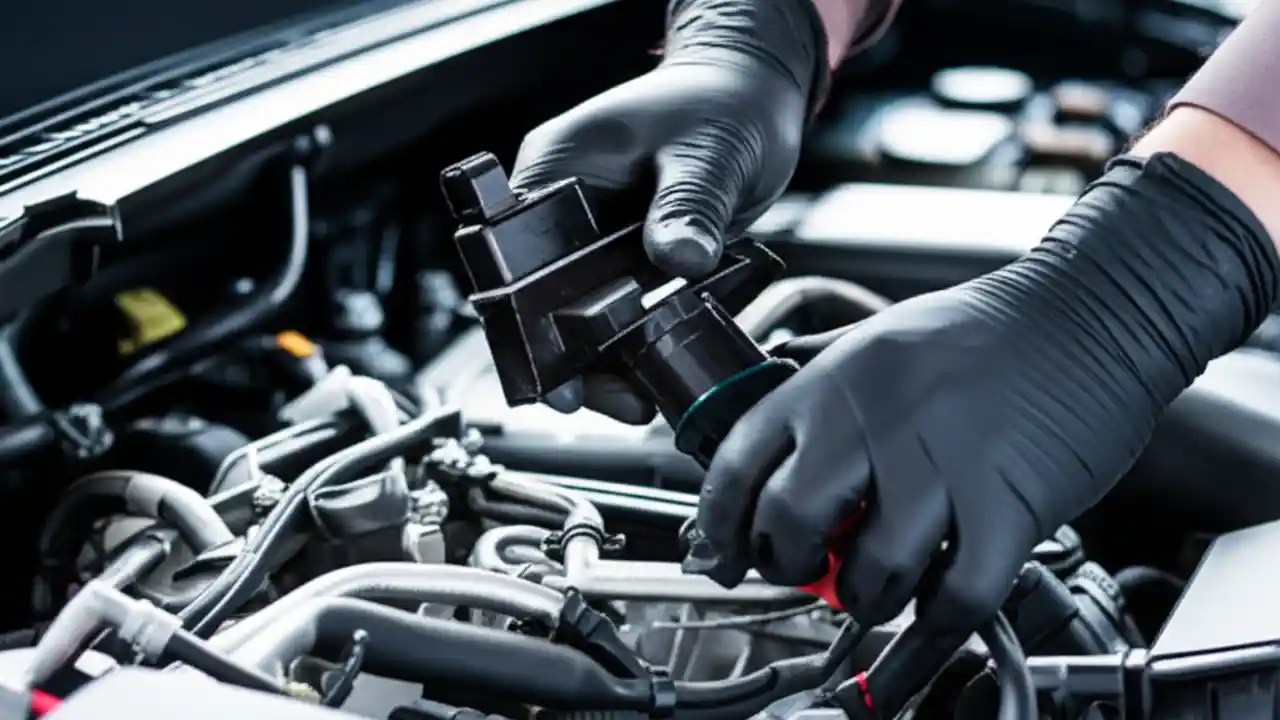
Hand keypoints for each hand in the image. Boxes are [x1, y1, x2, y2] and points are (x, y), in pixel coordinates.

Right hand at [510, 0, 828, 423]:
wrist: (754, 97)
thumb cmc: (720, 101)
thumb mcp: (708, 152)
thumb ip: (689, 205)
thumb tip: (677, 259)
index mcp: (557, 169)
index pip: (514, 255)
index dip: (526, 318)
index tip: (554, 367)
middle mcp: (567, 209)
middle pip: (545, 299)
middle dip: (573, 357)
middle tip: (613, 397)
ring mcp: (598, 239)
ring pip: (583, 315)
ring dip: (610, 359)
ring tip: (642, 397)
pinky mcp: (633, 260)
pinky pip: (624, 313)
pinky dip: (640, 342)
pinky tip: (661, 366)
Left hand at [691, 154, 1279, 631]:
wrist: (1094, 310)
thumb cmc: (988, 332)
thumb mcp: (877, 338)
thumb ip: (818, 387)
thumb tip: (763, 433)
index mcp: (834, 381)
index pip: (739, 465)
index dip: (718, 526)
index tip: (719, 558)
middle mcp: (875, 421)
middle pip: (790, 525)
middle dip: (787, 566)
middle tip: (805, 571)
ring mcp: (943, 463)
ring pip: (871, 573)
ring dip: (865, 601)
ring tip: (876, 589)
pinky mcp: (1009, 504)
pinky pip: (954, 600)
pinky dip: (927, 643)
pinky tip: (917, 640)